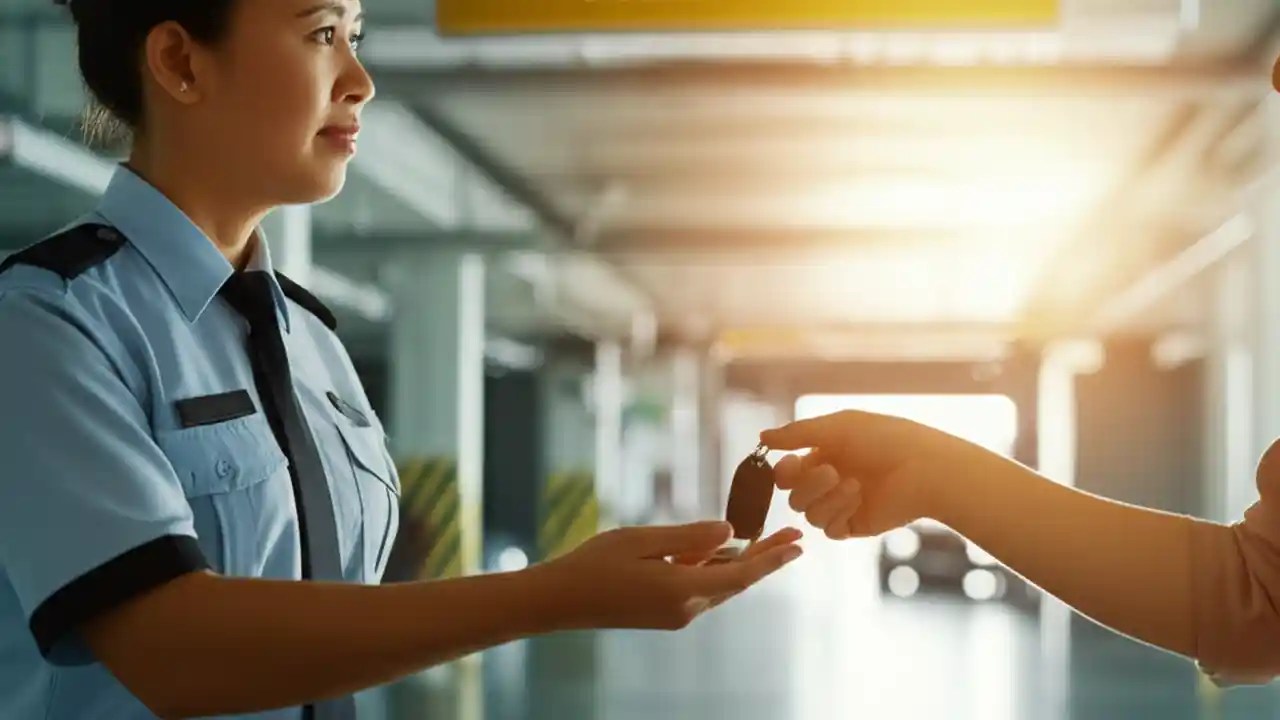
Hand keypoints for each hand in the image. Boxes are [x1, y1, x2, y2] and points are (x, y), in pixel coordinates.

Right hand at [536, 522, 802, 630]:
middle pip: (737, 582)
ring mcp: (676, 614)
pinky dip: (715, 568)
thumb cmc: (595, 564)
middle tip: (796, 536)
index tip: (798, 545)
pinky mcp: (665, 612)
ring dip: (743, 563)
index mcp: (681, 591)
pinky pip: (700, 587)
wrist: (560, 600)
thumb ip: (688, 536)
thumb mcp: (642, 540)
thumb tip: (729, 532)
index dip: (772, 560)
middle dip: (766, 558)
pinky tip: (723, 550)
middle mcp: (685, 609)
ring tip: (768, 538)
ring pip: (720, 585)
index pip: (740, 576)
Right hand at [761, 410, 997, 539]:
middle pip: (792, 494)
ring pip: (807, 513)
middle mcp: (829, 480)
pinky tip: (858, 498)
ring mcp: (841, 505)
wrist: (925, 468)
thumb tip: (762, 438)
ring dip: (826, 498)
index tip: (792, 464)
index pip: (787, 471)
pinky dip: (838, 512)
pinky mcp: (854, 525)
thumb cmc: (885, 439)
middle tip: (832, 471)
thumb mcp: (838, 426)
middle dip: (808, 484)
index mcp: (824, 453)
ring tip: (855, 484)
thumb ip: (797, 433)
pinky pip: (828, 529)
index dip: (784, 471)